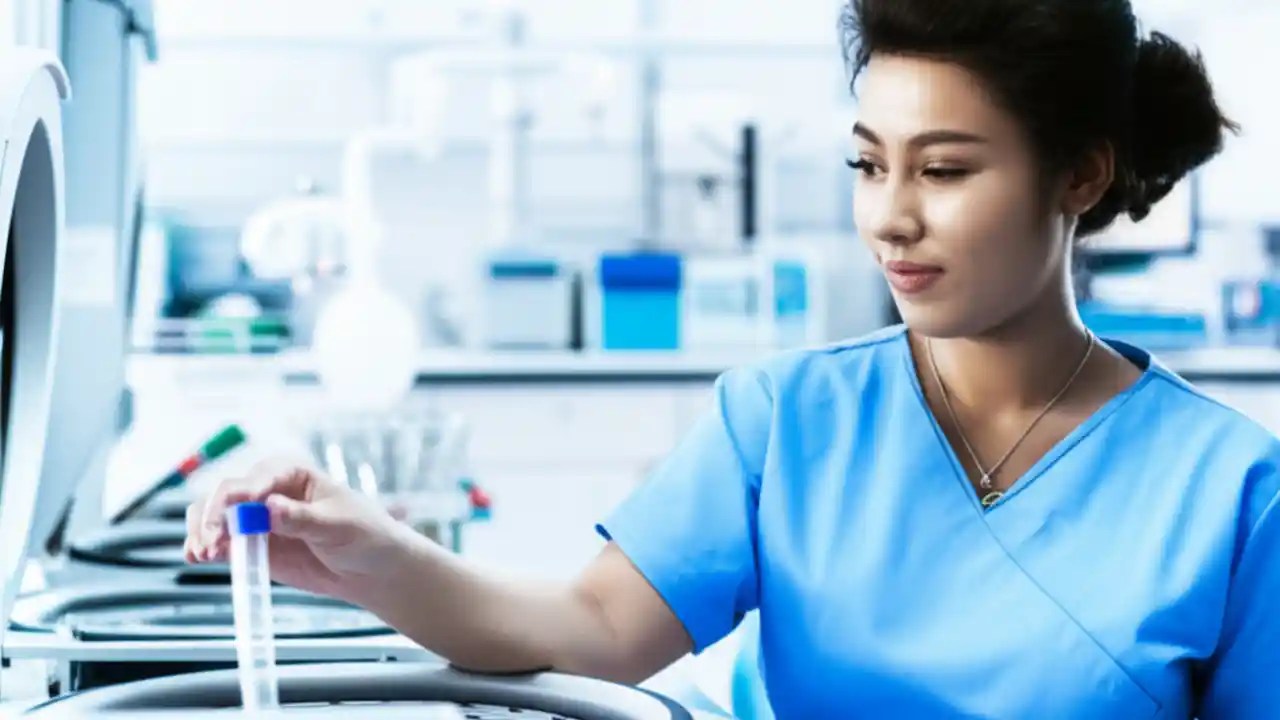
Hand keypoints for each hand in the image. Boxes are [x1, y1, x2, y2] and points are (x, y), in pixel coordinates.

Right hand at [184, 459, 411, 602]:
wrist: (372, 569)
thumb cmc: (364, 535)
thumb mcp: (338, 526)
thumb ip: (302, 519)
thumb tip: (270, 507)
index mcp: (293, 473)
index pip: (258, 477)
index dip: (241, 495)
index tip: (233, 519)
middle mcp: (268, 490)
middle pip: (227, 493)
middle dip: (214, 516)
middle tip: (213, 544)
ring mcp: (257, 518)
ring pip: (214, 514)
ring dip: (202, 530)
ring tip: (203, 554)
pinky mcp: (252, 544)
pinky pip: (220, 541)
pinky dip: (203, 545)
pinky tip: (197, 557)